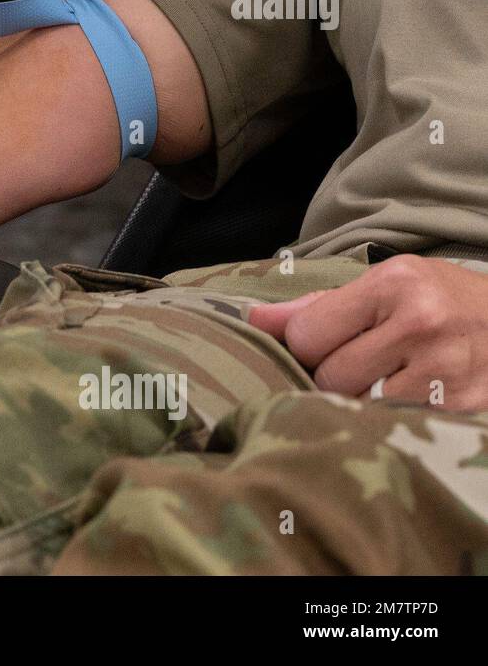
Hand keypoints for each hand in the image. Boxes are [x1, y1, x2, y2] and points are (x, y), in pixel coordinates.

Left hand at [249, 255, 487, 411]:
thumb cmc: (443, 301)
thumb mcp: (387, 285)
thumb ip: (318, 306)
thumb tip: (252, 319)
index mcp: (394, 285)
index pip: (307, 334)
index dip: (307, 344)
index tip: (325, 342)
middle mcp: (421, 325)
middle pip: (330, 377)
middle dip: (335, 375)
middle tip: (363, 362)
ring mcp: (445, 373)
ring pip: (358, 408)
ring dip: (360, 401)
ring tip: (385, 380)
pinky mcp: (460, 410)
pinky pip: (393, 427)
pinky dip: (388, 421)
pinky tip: (405, 400)